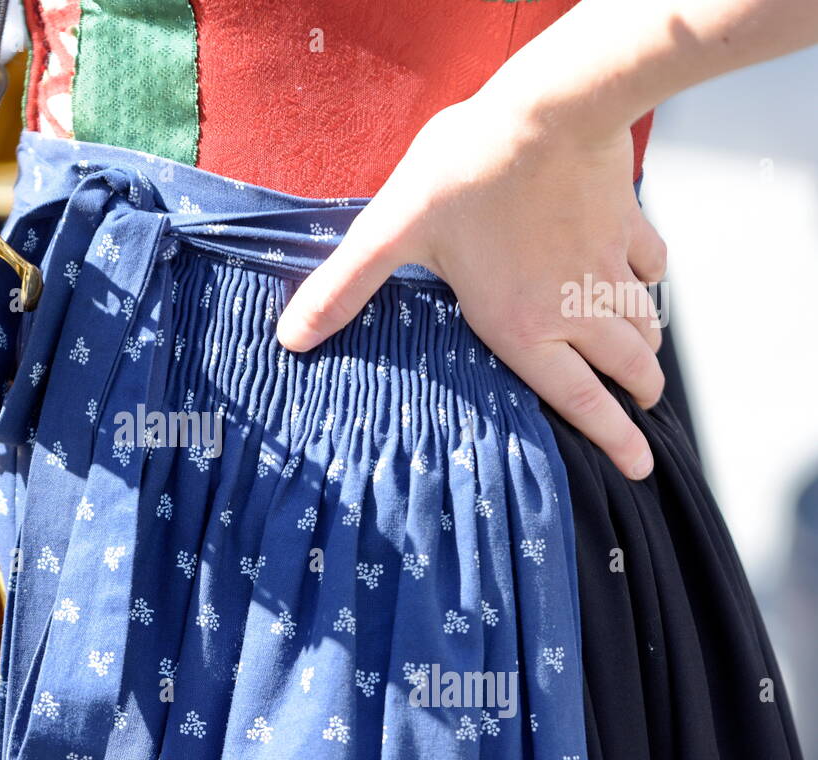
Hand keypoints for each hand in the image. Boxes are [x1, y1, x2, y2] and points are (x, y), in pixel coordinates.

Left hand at [277, 92, 666, 479]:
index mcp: (522, 324)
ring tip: (644, 363)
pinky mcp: (627, 222)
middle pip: (625, 367)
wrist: (545, 109)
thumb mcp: (391, 233)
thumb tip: (291, 339)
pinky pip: (651, 265)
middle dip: (638, 397)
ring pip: (642, 321)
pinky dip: (650, 281)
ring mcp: (607, 265)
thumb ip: (343, 289)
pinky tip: (644, 281)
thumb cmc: (466, 172)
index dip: (612, 439)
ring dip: (645, 348)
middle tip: (643, 411)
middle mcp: (574, 306)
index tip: (637, 467)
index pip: (578, 399)